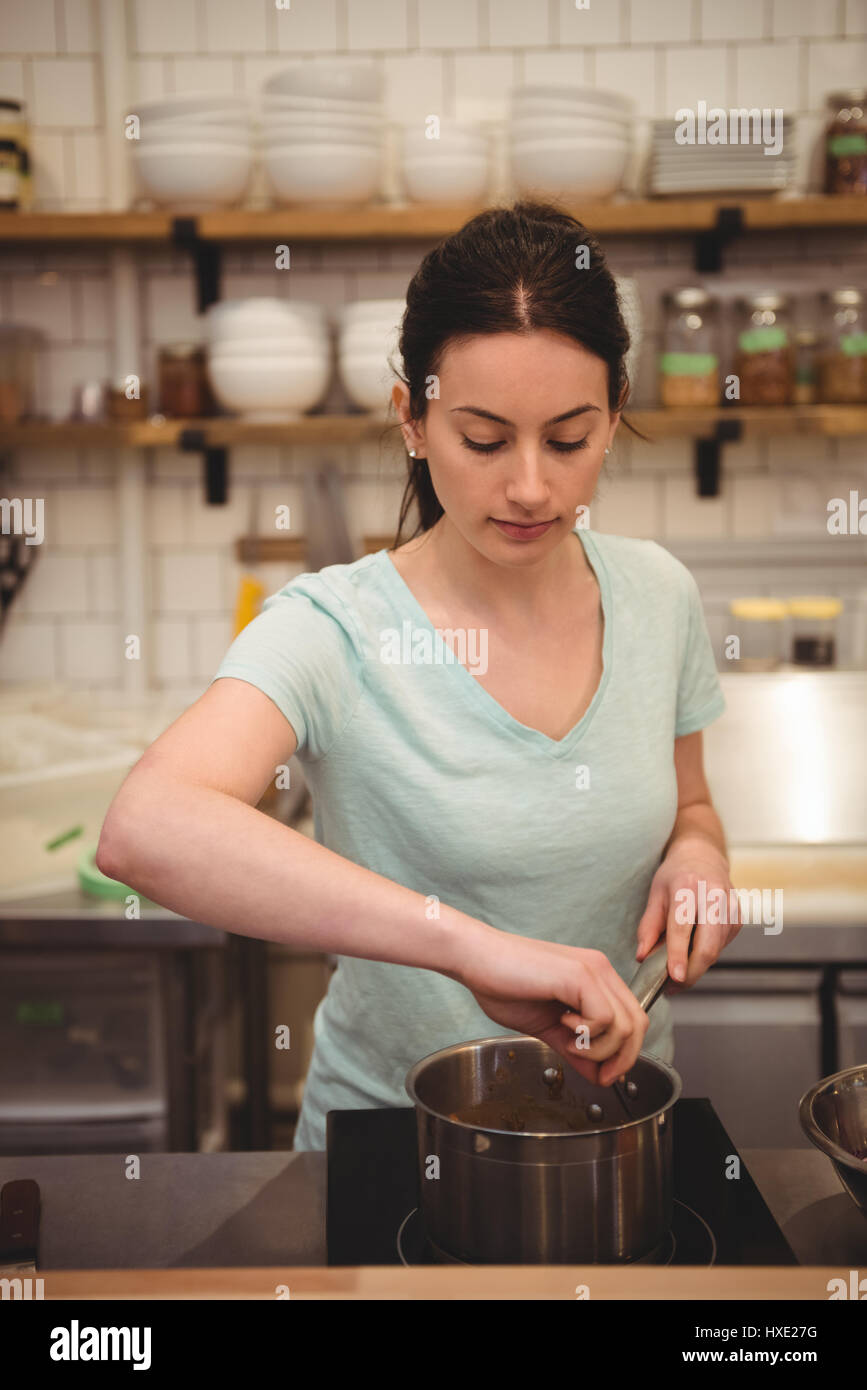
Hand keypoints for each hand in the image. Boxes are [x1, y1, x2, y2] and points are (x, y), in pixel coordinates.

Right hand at [458, 929, 649, 1087]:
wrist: (475, 958)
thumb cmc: (502, 984)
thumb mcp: (547, 1027)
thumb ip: (574, 1049)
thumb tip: (597, 1075)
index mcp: (596, 979)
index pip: (633, 1020)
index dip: (624, 1054)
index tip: (603, 1075)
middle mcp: (601, 970)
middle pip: (639, 1025)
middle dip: (621, 1059)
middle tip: (596, 1072)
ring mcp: (593, 970)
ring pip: (626, 1026)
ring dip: (599, 1048)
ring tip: (568, 1040)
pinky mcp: (579, 975)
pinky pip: (605, 1019)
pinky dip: (587, 1033)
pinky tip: (562, 1022)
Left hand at [635, 837, 740, 992]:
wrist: (703, 857)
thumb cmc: (676, 876)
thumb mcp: (655, 895)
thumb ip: (648, 927)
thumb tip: (642, 957)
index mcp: (687, 887)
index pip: (682, 927)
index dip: (678, 954)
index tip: (675, 976)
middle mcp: (713, 896)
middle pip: (707, 946)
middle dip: (691, 972)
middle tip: (673, 986)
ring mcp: (730, 908)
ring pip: (716, 951)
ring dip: (697, 967)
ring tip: (679, 969)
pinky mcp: (738, 919)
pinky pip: (722, 946)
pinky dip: (707, 955)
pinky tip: (695, 948)